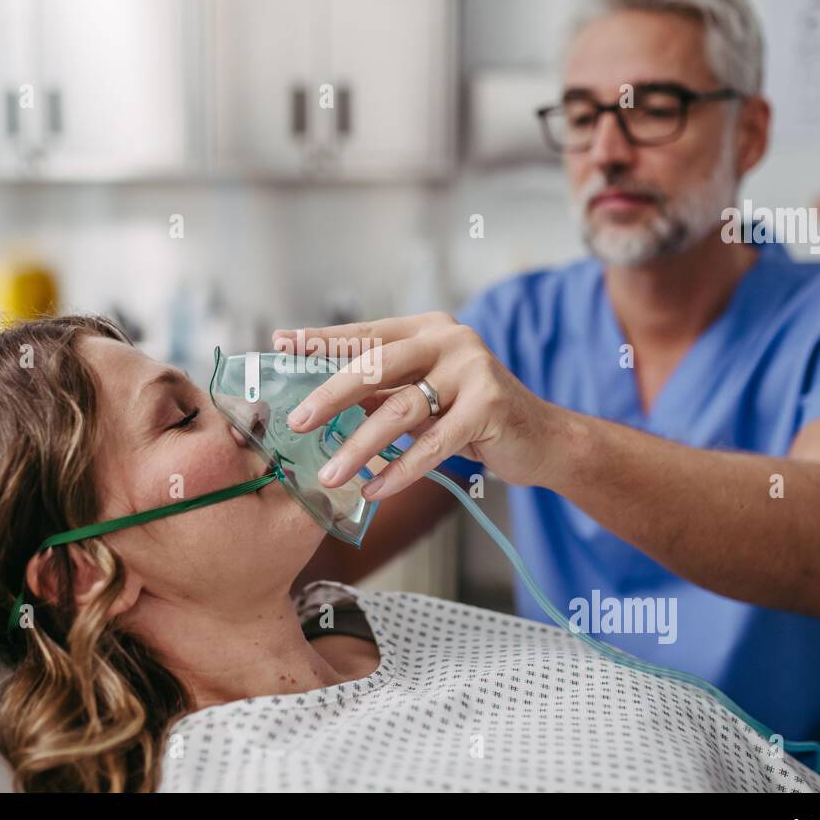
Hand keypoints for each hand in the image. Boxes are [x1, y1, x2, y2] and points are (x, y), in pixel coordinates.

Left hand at [272, 312, 556, 500]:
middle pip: (376, 365)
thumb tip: (317, 403)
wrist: (540, 439)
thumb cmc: (471, 417)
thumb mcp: (422, 397)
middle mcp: (449, 339)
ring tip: (330, 475)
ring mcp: (472, 369)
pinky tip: (373, 490)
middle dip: (330, 396)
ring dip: (360, 447)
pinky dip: (399, 470)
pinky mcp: (490, 405)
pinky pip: (433, 444)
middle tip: (297, 423)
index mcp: (426, 329)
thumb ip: (380, 392)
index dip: (321, 339)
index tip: (280, 343)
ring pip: (400, 410)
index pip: (364, 332)